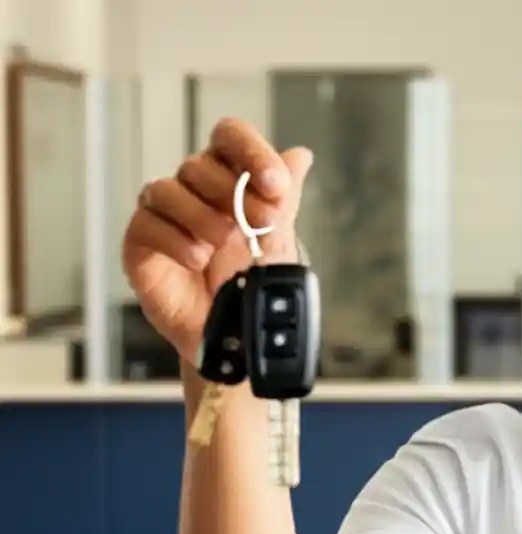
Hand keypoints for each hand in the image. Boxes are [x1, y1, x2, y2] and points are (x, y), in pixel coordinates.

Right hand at [122, 117, 313, 365]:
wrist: (232, 329)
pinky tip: (198, 259)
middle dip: (235, 194)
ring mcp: (163, 212)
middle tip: (261, 223)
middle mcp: (192, 188)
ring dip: (203, 217)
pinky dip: (177, 240)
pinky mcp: (140, 240)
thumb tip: (300, 155)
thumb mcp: (277, 237)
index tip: (275, 183)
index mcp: (227, 176)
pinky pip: (148, 224)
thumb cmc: (250, 279)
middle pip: (199, 164)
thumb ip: (284, 196)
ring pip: (169, 190)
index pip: (229, 137)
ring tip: (224, 244)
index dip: (251, 152)